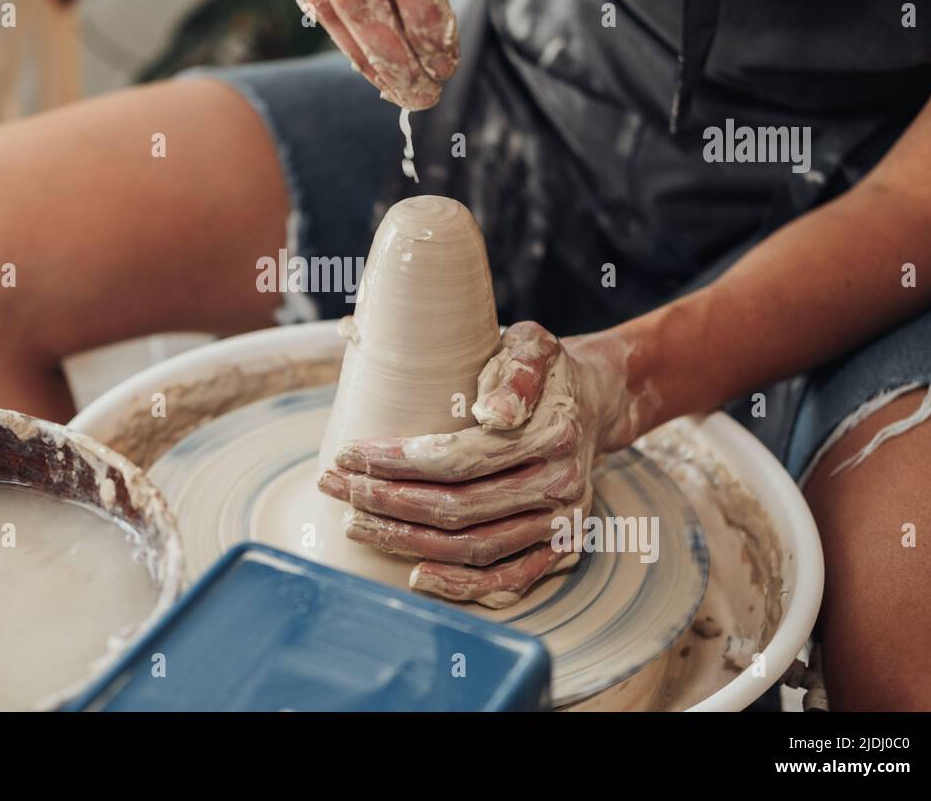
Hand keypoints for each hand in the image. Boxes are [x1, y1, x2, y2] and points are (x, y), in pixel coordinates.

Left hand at [317, 322, 640, 607]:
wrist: (596, 400)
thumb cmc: (547, 369)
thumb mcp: (533, 346)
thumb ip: (516, 373)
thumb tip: (492, 413)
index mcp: (552, 433)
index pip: (460, 458)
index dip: (398, 462)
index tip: (350, 452)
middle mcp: (560, 484)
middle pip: (458, 508)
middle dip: (385, 501)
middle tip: (335, 486)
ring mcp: (561, 522)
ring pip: (473, 546)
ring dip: (406, 540)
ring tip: (354, 522)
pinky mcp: (558, 547)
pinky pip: (508, 578)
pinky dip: (461, 584)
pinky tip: (415, 573)